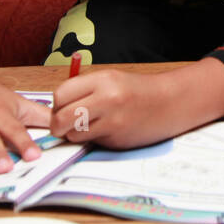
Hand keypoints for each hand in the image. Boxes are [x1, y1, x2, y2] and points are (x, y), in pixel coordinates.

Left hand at [50, 57, 223, 149]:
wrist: (171, 102)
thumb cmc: (138, 91)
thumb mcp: (111, 80)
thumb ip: (83, 90)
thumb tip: (53, 108)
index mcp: (103, 80)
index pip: (61, 94)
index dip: (56, 104)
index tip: (61, 108)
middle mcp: (107, 99)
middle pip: (62, 118)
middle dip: (57, 125)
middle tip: (63, 125)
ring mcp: (113, 121)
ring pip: (74, 135)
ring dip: (74, 134)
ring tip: (88, 126)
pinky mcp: (118, 139)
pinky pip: (91, 143)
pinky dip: (92, 140)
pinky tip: (106, 131)